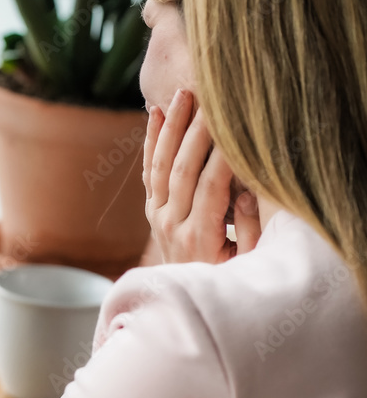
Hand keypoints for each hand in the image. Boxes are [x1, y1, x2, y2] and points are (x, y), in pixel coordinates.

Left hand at [143, 89, 260, 263]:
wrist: (187, 301)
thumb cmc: (229, 280)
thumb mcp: (247, 263)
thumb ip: (247, 228)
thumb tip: (244, 191)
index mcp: (199, 237)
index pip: (211, 185)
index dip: (224, 154)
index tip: (237, 124)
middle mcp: (172, 225)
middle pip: (183, 169)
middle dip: (196, 131)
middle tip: (210, 96)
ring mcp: (158, 217)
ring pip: (161, 166)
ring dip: (171, 128)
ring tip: (181, 95)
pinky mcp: (152, 212)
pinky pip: (149, 172)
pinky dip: (151, 142)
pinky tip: (155, 114)